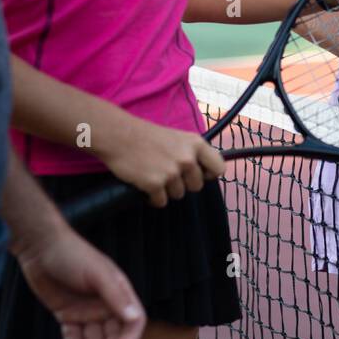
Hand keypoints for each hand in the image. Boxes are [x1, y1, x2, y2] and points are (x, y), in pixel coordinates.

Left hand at [15, 224, 145, 338]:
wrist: (40, 248)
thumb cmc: (73, 254)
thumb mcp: (97, 274)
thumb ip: (116, 296)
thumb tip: (134, 318)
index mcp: (118, 291)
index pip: (133, 319)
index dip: (130, 336)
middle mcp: (104, 303)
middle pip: (114, 333)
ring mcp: (85, 310)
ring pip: (94, 338)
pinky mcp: (67, 314)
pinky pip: (73, 336)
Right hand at [102, 118, 225, 206]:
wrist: (119, 135)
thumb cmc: (147, 136)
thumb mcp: (178, 137)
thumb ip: (192, 152)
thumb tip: (205, 172)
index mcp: (196, 144)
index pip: (219, 168)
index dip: (209, 174)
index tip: (199, 174)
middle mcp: (187, 158)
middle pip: (197, 186)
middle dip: (184, 184)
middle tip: (168, 174)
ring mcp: (171, 172)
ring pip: (178, 195)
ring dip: (166, 190)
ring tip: (154, 174)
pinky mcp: (155, 184)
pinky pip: (161, 202)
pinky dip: (153, 198)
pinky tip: (145, 184)